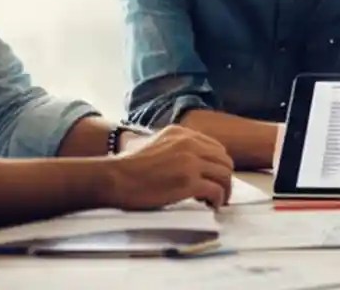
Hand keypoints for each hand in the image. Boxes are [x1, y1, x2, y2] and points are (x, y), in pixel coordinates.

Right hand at [101, 125, 233, 209]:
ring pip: (224, 175)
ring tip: (216, 202)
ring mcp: (190, 162)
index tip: (214, 178)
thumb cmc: (128, 166)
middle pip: (224, 160)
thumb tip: (187, 161)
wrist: (115, 177)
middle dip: (225, 178)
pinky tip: (210, 206)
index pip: (215, 147)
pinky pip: (215, 190)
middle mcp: (189, 143)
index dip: (218, 165)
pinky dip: (217, 200)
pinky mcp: (188, 181)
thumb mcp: (154, 143)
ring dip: (224, 190)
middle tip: (219, 192)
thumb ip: (173, 146)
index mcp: (182, 133)